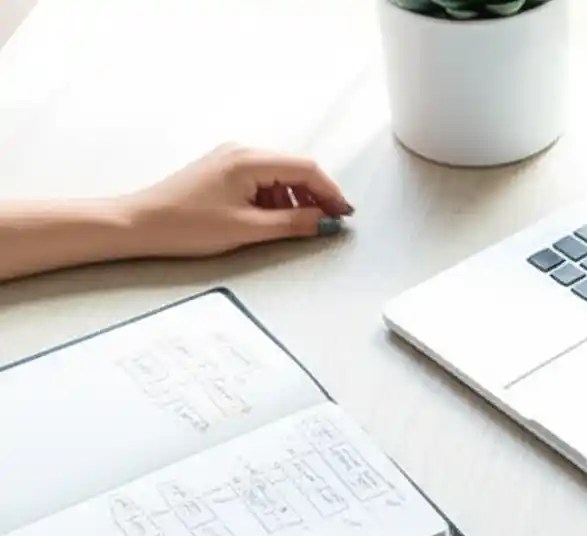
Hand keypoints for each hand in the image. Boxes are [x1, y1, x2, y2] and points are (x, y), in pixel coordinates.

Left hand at [121, 143, 353, 257]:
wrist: (138, 224)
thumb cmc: (186, 226)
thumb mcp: (246, 229)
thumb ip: (292, 224)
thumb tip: (325, 223)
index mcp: (249, 160)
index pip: (306, 169)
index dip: (330, 192)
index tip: (344, 215)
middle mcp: (242, 151)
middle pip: (294, 169)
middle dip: (316, 196)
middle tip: (329, 223)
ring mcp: (231, 159)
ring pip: (279, 175)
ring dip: (295, 199)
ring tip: (300, 226)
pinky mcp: (222, 170)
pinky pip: (261, 179)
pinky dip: (275, 198)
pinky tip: (274, 219)